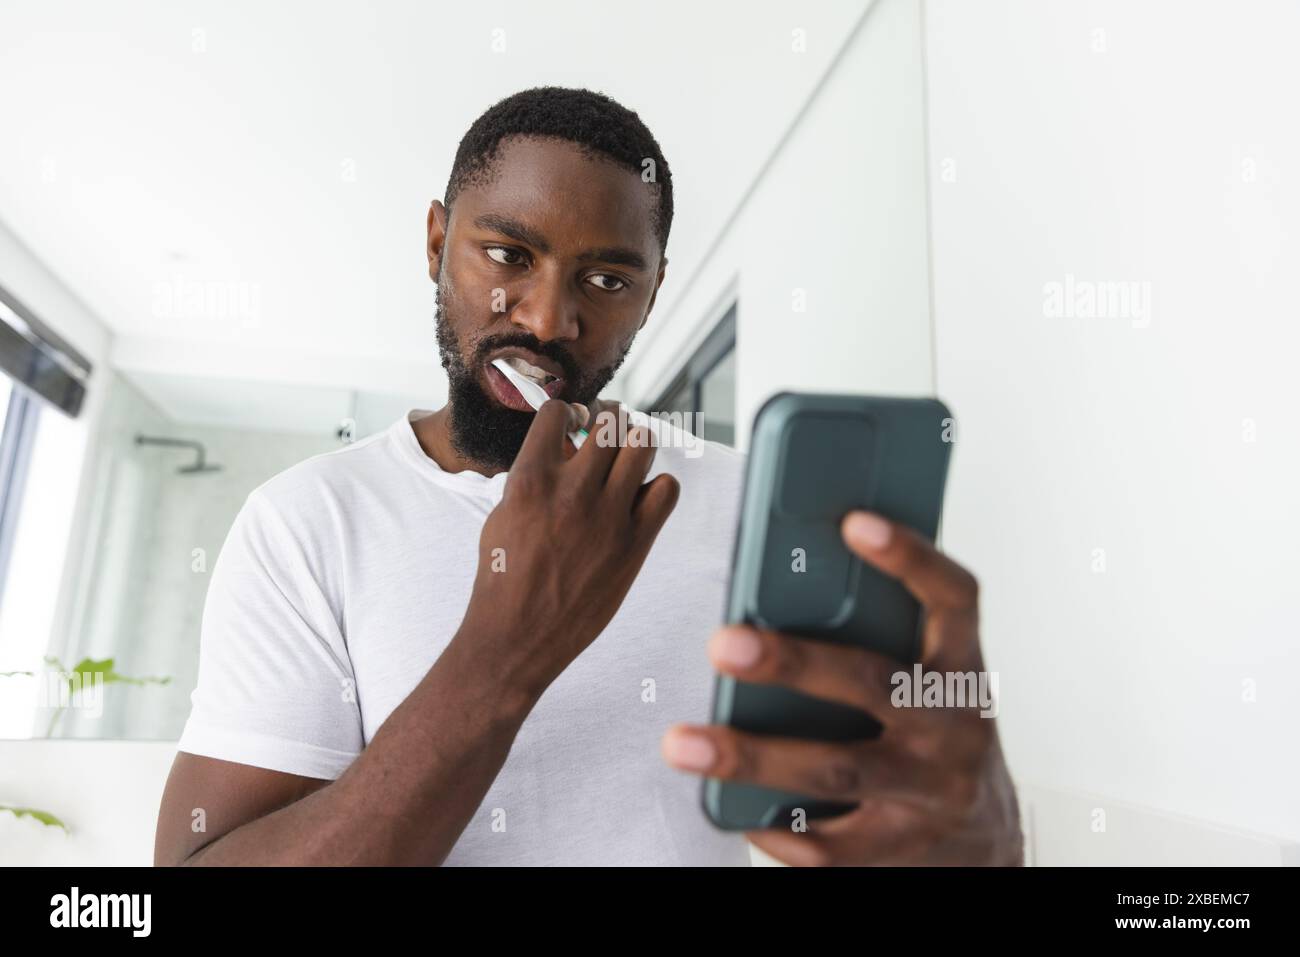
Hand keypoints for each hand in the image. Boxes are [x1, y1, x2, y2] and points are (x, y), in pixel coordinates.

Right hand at [460, 400, 679, 698]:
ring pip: (642, 444)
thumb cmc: (505, 577)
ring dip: (634, 445)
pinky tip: (640, 500)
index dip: (569, 412)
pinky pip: (667, 489)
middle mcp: (572, 491)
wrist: (518, 635)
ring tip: (626, 460)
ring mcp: (607, 517)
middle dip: (609, 419)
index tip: (574, 421)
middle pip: (610, 421)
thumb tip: (566, 447)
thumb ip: (535, 476)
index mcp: (531, 480)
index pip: (559, 412)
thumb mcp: (503, 514)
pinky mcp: (634, 544)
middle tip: (607, 431)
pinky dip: (658, 487)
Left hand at [661, 511, 1023, 865]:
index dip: (910, 557)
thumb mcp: (922, 677)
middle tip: (721, 643)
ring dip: (753, 756)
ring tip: (683, 743)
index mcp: (960, 666)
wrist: (984, 834)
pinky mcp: (905, 846)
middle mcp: (956, 724)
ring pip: (837, 767)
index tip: (853, 522)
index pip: (952, 598)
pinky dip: (781, 829)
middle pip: (873, 682)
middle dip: (793, 663)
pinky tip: (737, 815)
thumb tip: (770, 589)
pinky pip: (835, 845)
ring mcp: (933, 789)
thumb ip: (873, 636)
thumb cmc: (928, 731)